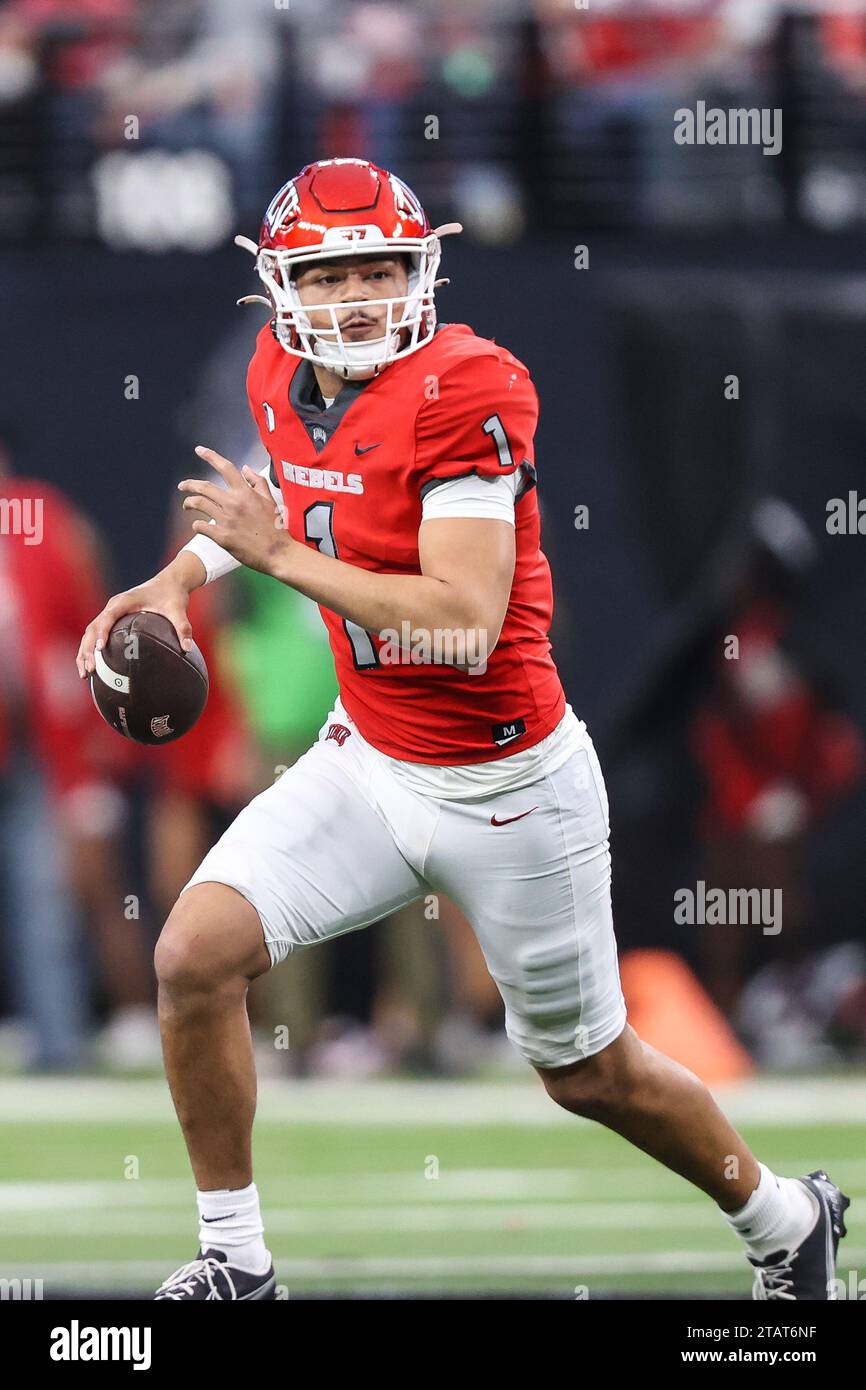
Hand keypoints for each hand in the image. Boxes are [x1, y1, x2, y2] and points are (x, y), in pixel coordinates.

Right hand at [76, 569, 196, 678]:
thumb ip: (183, 627)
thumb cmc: (172, 594)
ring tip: (85, 674)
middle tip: (90, 670)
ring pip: (90, 633)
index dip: (102, 633)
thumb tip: (188, 648)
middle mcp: (113, 606)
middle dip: (88, 649)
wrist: (169, 582)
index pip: (108, 617)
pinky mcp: (112, 619)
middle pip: (92, 628)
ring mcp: (110, 612)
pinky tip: (92, 668)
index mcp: (124, 601)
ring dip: (85, 652)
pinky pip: (96, 634)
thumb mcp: (178, 609)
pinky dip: (91, 649)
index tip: (101, 649)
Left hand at [178, 446, 290, 574]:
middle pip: (204, 487)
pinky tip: (198, 525)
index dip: (210, 456)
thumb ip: (258, 482)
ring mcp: (226, 520)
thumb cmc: (276, 528)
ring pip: (198, 504)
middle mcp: (233, 504)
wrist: (278, 553)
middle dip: (189, 484)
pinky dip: (196, 525)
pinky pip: (200, 526)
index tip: (199, 450)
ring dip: (189, 503)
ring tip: (187, 505)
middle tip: (182, 485)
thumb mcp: (270, 501)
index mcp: (245, 493)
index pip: (225, 468)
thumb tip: (246, 469)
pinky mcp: (222, 537)